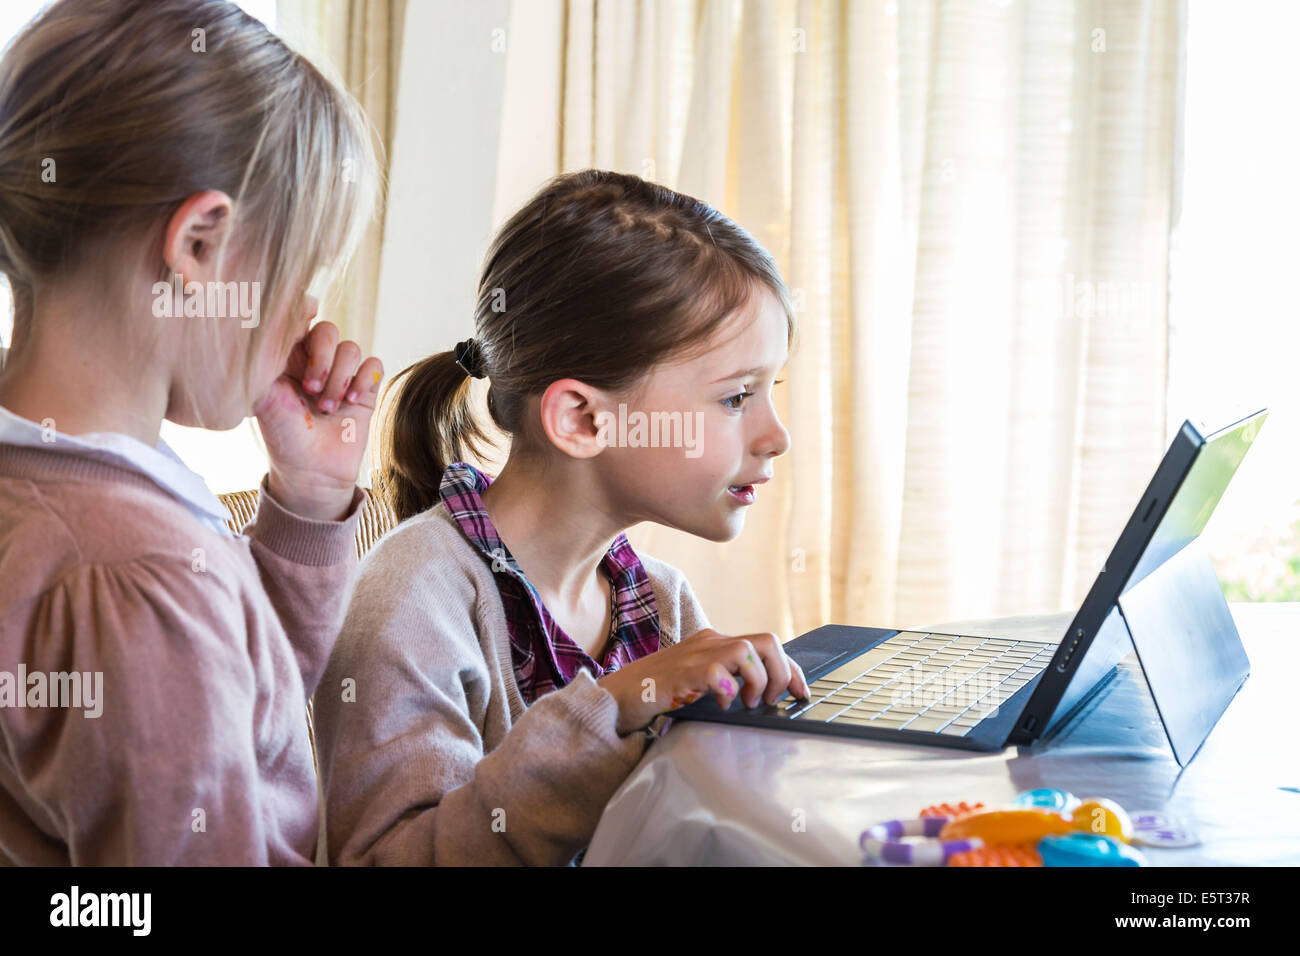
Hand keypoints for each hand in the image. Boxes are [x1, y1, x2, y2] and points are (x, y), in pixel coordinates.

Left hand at [252, 321, 383, 520]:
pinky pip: (373, 365)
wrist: (311, 472)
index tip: (302, 323)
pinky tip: (352, 401)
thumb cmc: (282, 436)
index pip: (297, 319)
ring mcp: (341, 375)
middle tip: (310, 388)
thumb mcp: (263, 396)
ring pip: (351, 349)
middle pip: (327, 330)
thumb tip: (262, 325)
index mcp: (286, 357)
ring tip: (327, 408)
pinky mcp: (365, 389)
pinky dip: (364, 379)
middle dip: (322, 357)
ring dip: (340, 377)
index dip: (302, 314)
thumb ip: (262, 361)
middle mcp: (315, 361)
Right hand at [597, 628, 809, 734]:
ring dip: (758, 682)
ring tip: (747, 703)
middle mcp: (709, 642)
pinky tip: (718, 704)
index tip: (800, 692)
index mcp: (713, 642)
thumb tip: (761, 697)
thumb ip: (724, 679)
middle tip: (772, 700)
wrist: (618, 696)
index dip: (790, 668)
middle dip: (781, 672)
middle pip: (767, 640)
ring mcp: (697, 654)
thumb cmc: (657, 692)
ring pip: (749, 651)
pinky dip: (728, 691)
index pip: (766, 645)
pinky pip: (721, 674)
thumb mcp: (698, 680)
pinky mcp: (685, 672)